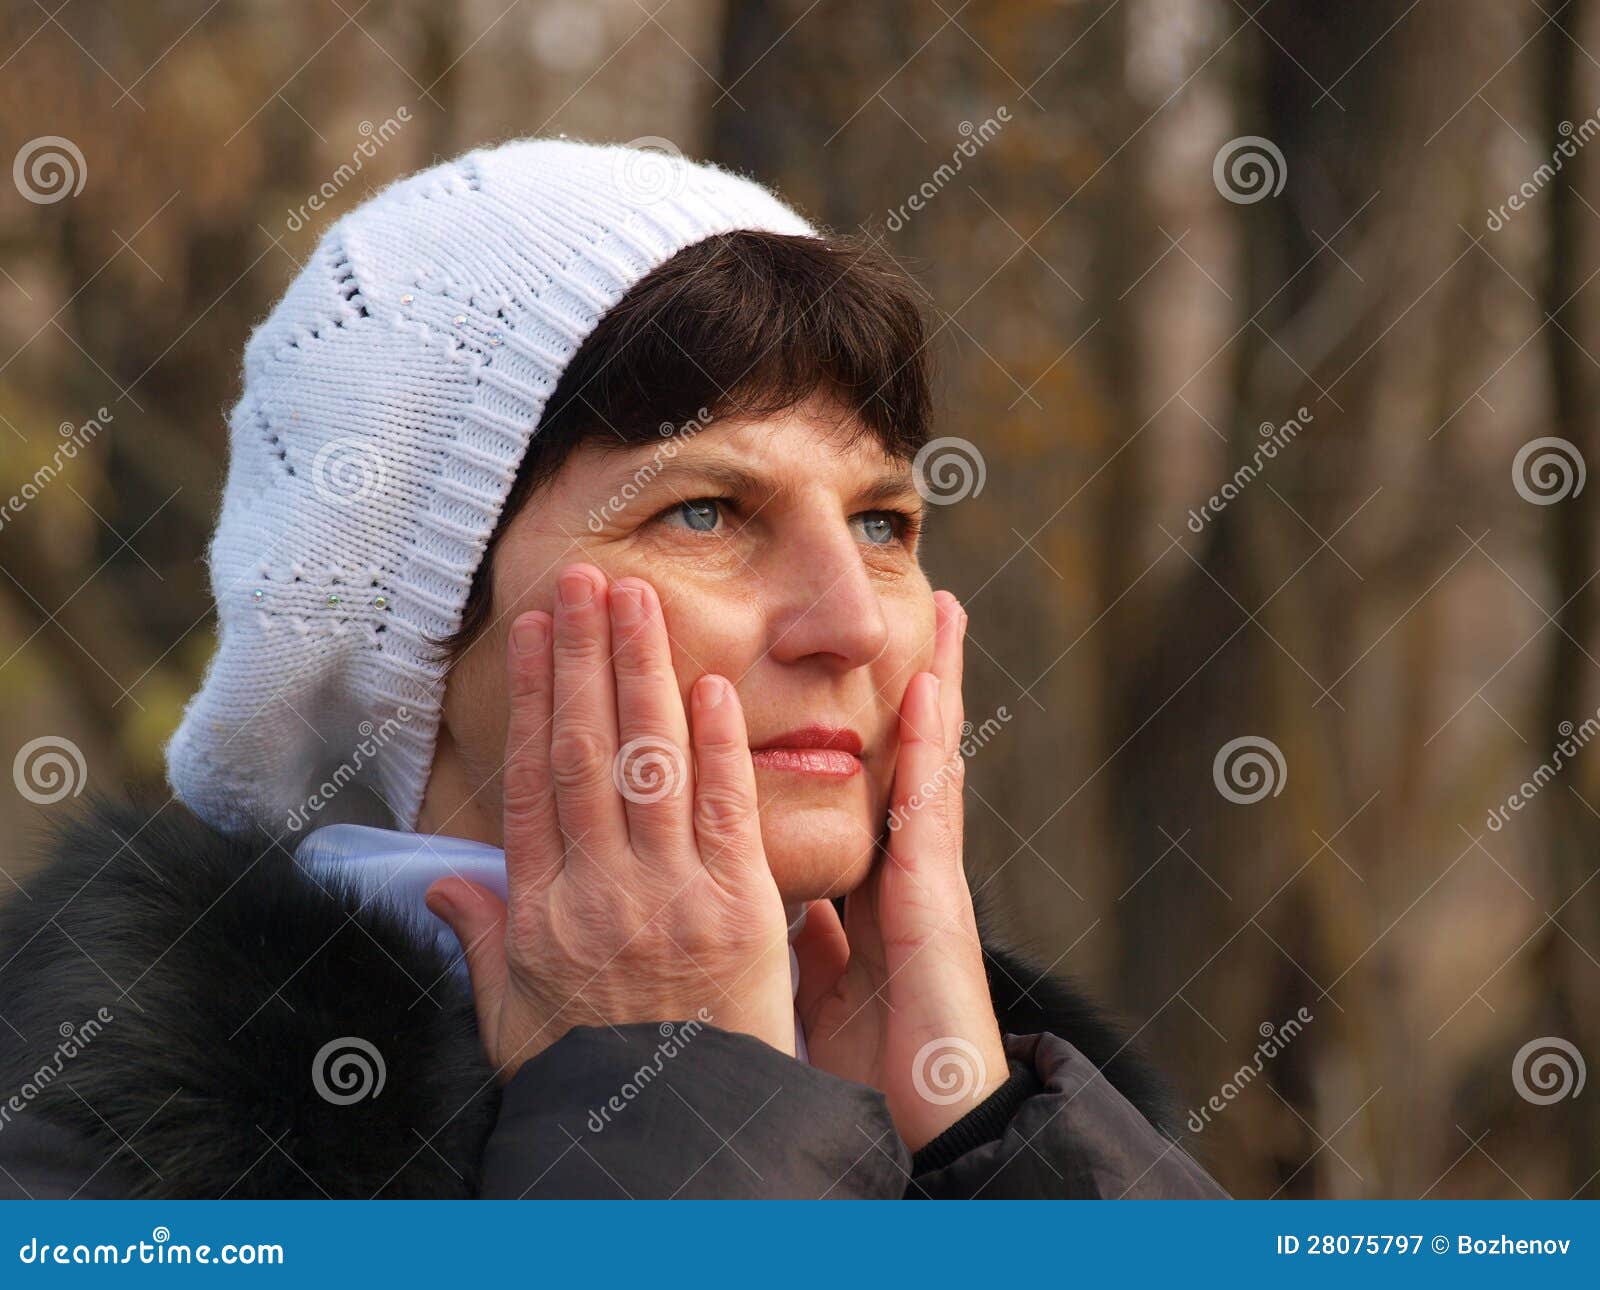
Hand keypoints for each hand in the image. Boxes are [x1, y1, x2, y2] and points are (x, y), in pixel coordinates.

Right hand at [426, 564, 795, 1082]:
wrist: (679, 1134)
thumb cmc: (595, 1073)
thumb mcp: (514, 1015)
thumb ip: (484, 938)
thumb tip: (446, 879)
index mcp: (544, 910)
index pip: (533, 779)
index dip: (530, 697)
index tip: (532, 632)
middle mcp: (601, 890)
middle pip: (585, 751)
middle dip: (584, 657)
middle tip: (584, 579)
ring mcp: (670, 896)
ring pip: (648, 764)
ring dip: (641, 673)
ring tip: (635, 599)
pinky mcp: (738, 910)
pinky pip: (723, 813)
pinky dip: (715, 747)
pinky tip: (704, 686)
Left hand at [794, 592, 1008, 1149]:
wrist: (925, 1135)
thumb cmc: (865, 1077)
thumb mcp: (818, 994)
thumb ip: (808, 941)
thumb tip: (785, 906)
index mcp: (864, 891)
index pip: (852, 786)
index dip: (853, 725)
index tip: (844, 663)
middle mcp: (898, 873)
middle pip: (895, 754)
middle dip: (902, 681)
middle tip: (910, 602)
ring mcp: (925, 883)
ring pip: (923, 761)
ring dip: (933, 683)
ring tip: (940, 608)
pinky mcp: (937, 905)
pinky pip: (929, 810)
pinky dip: (931, 747)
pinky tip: (932, 688)